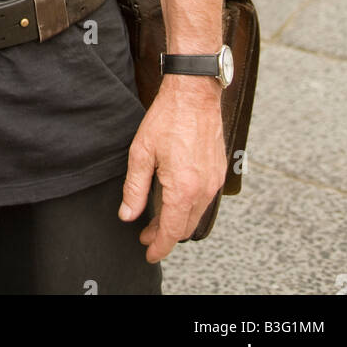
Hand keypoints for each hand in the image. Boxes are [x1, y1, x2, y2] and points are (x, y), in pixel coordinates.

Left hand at [119, 76, 225, 261]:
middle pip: (185, 226)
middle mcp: (203, 189)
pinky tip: (174, 198)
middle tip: (146, 235)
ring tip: (158, 217)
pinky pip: (204, 199)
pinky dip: (189, 206)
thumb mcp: (142, 153)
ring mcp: (214, 180)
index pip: (172, 231)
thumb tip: (128, 215)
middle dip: (165, 235)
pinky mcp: (218, 171)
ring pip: (196, 214)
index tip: (149, 253)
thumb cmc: (168, 118)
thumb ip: (134, 188)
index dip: (159, 246)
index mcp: (183, 188)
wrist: (194, 93)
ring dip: (178, 220)